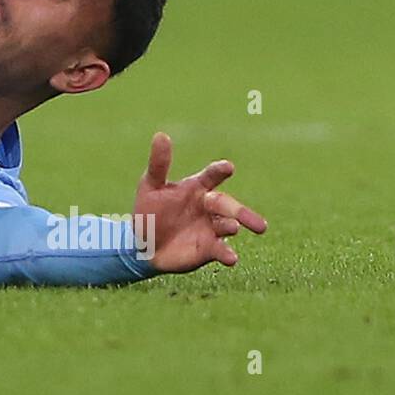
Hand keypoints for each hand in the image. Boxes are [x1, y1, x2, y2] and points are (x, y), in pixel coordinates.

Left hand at [132, 132, 266, 273]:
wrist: (143, 244)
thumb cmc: (150, 210)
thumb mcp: (150, 185)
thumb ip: (159, 164)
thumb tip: (161, 135)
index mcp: (197, 188)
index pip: (211, 176)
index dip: (219, 171)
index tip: (228, 167)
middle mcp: (209, 207)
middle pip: (228, 204)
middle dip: (240, 208)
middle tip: (251, 211)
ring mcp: (212, 228)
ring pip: (229, 225)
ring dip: (232, 226)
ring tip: (234, 227)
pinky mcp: (210, 248)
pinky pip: (222, 250)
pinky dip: (228, 254)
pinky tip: (231, 259)